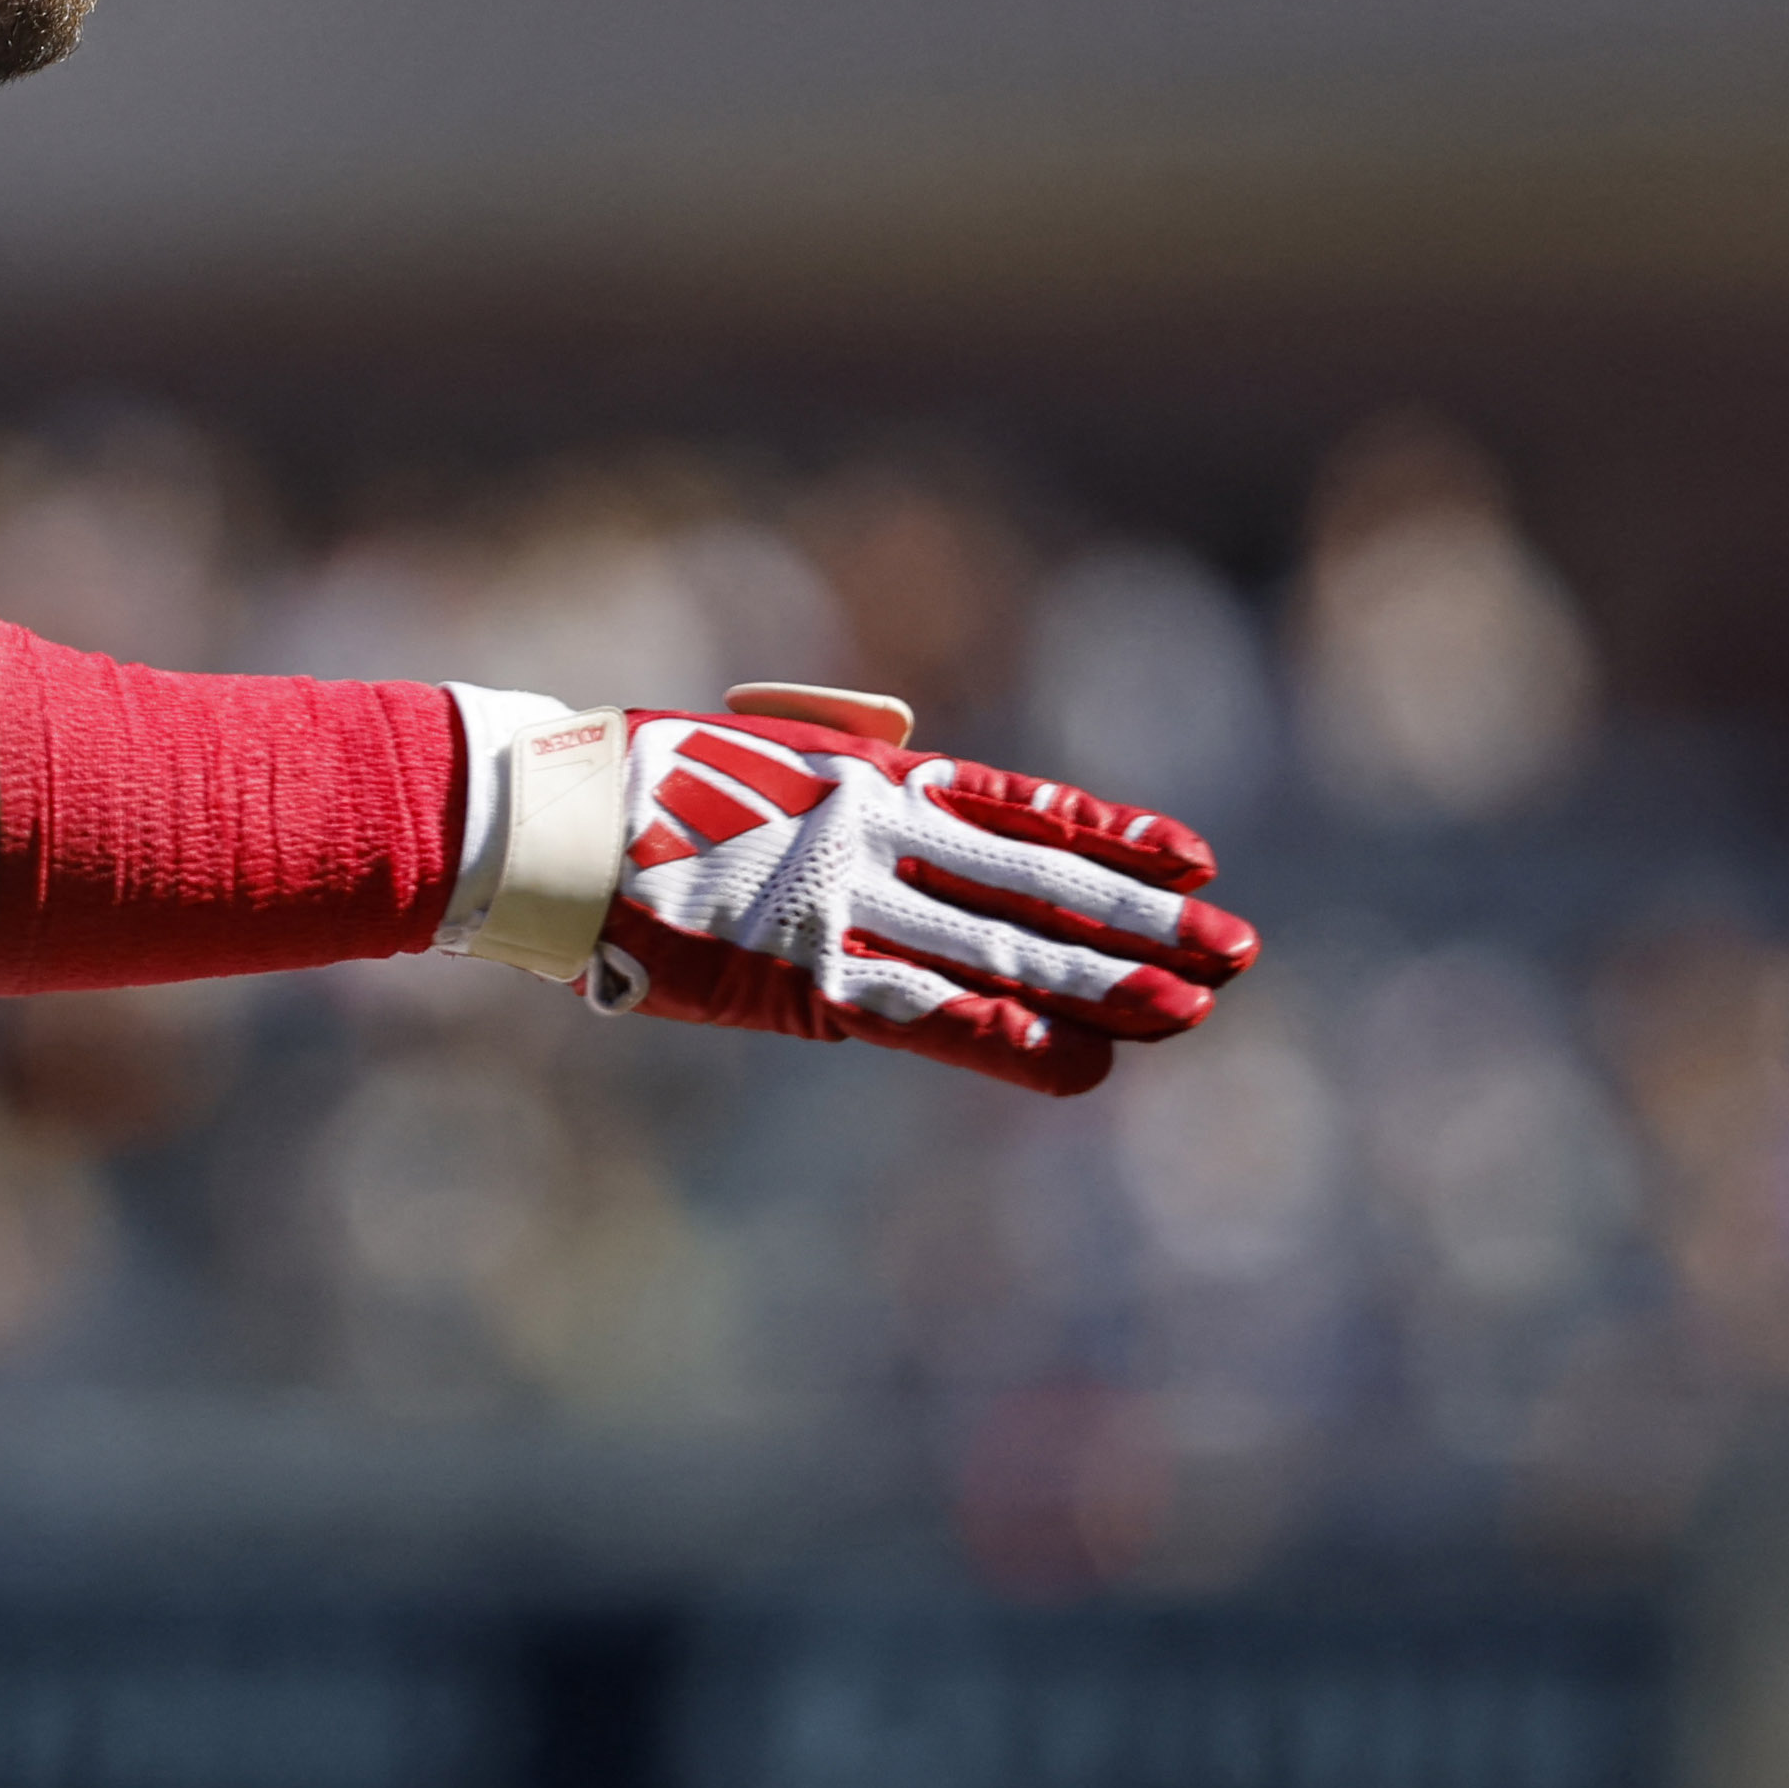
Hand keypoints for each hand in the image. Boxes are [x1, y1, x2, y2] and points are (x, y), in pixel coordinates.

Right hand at [465, 691, 1255, 1095]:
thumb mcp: (745, 730)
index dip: (1110, 833)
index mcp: (862, 775)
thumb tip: (905, 730)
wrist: (548, 822)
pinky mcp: (801, 974)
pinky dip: (1006, 1034)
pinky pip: (925, 1008)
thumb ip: (832, 733)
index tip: (1195, 854)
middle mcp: (874, 835)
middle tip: (1240, 947)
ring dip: (1106, 981)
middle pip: (1037, 883)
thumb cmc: (629, 778)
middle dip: (1143, 921)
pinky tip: (1080, 1057)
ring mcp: (845, 905)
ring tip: (1198, 1004)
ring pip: (1003, 946)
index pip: (1016, 806)